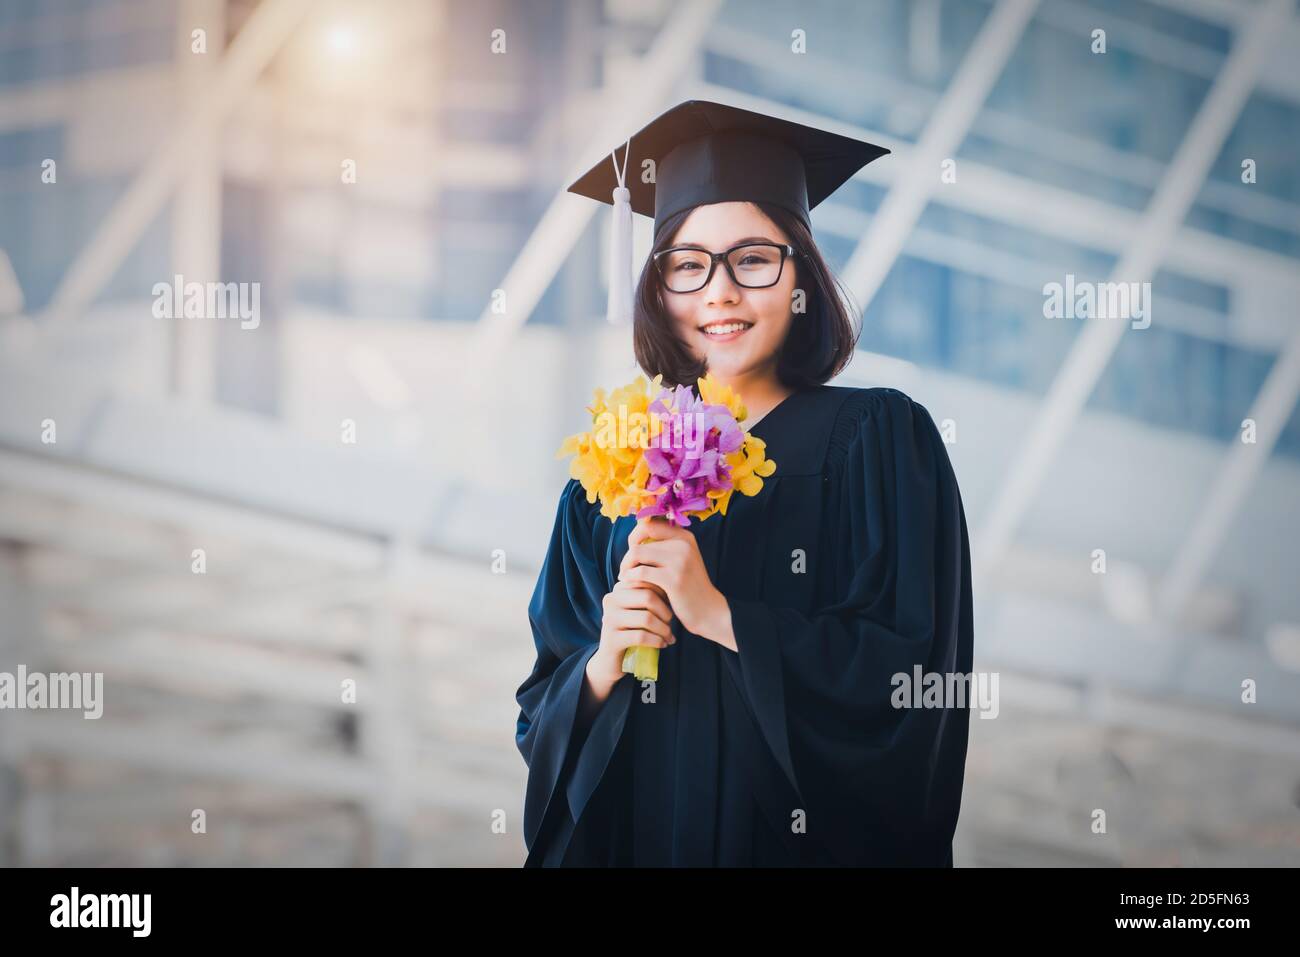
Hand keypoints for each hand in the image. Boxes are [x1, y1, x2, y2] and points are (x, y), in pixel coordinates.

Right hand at [590, 577, 676, 687]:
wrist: (612, 660)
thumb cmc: (632, 631)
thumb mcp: (639, 611)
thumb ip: (650, 597)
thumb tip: (674, 586)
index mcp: (618, 590)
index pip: (647, 581)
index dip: (664, 594)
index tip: (669, 608)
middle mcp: (611, 601)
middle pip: (648, 597)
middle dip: (665, 612)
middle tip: (671, 624)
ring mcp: (609, 619)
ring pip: (647, 618)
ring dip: (664, 629)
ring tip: (669, 637)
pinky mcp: (611, 639)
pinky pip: (641, 636)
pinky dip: (657, 641)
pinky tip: (662, 644)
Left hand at [617, 516, 735, 650]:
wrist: (709, 611)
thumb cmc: (689, 588)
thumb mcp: (681, 561)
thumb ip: (663, 548)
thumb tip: (633, 537)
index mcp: (685, 537)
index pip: (649, 524)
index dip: (634, 536)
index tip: (633, 553)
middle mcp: (683, 544)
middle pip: (639, 541)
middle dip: (628, 556)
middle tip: (626, 569)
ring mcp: (679, 561)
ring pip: (636, 553)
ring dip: (626, 566)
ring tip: (625, 577)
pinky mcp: (673, 579)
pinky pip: (640, 572)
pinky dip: (630, 577)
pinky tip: (629, 584)